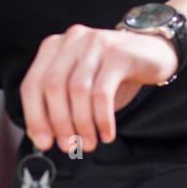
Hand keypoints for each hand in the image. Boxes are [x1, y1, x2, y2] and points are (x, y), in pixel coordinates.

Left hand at [19, 24, 177, 152]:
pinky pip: (102, 93)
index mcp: (53, 48)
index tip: (44, 142)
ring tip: (89, 143)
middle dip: (59, 123)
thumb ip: (59, 106)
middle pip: (53, 87)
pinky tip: (107, 134)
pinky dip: (102, 119)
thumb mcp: (81, 87)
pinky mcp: (118, 53)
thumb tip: (40, 137)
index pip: (32, 85)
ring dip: (82, 124)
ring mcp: (95, 43)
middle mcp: (71, 40)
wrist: (154, 52)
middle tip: (69, 147)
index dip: (34, 117)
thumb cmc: (112, 75)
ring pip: (78, 91)